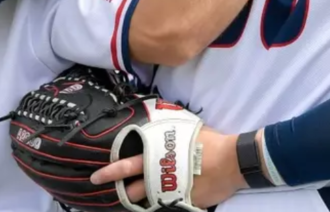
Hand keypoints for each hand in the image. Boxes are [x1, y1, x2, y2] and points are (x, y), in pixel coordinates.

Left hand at [90, 128, 244, 208]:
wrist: (232, 161)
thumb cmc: (210, 141)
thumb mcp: (186, 129)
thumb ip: (169, 132)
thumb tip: (157, 125)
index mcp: (158, 157)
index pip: (128, 165)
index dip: (111, 171)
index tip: (97, 177)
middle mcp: (160, 177)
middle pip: (132, 190)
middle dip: (118, 192)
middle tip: (108, 194)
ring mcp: (171, 192)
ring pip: (146, 202)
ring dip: (137, 201)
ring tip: (130, 201)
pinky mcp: (183, 203)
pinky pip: (166, 206)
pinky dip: (159, 205)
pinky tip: (155, 204)